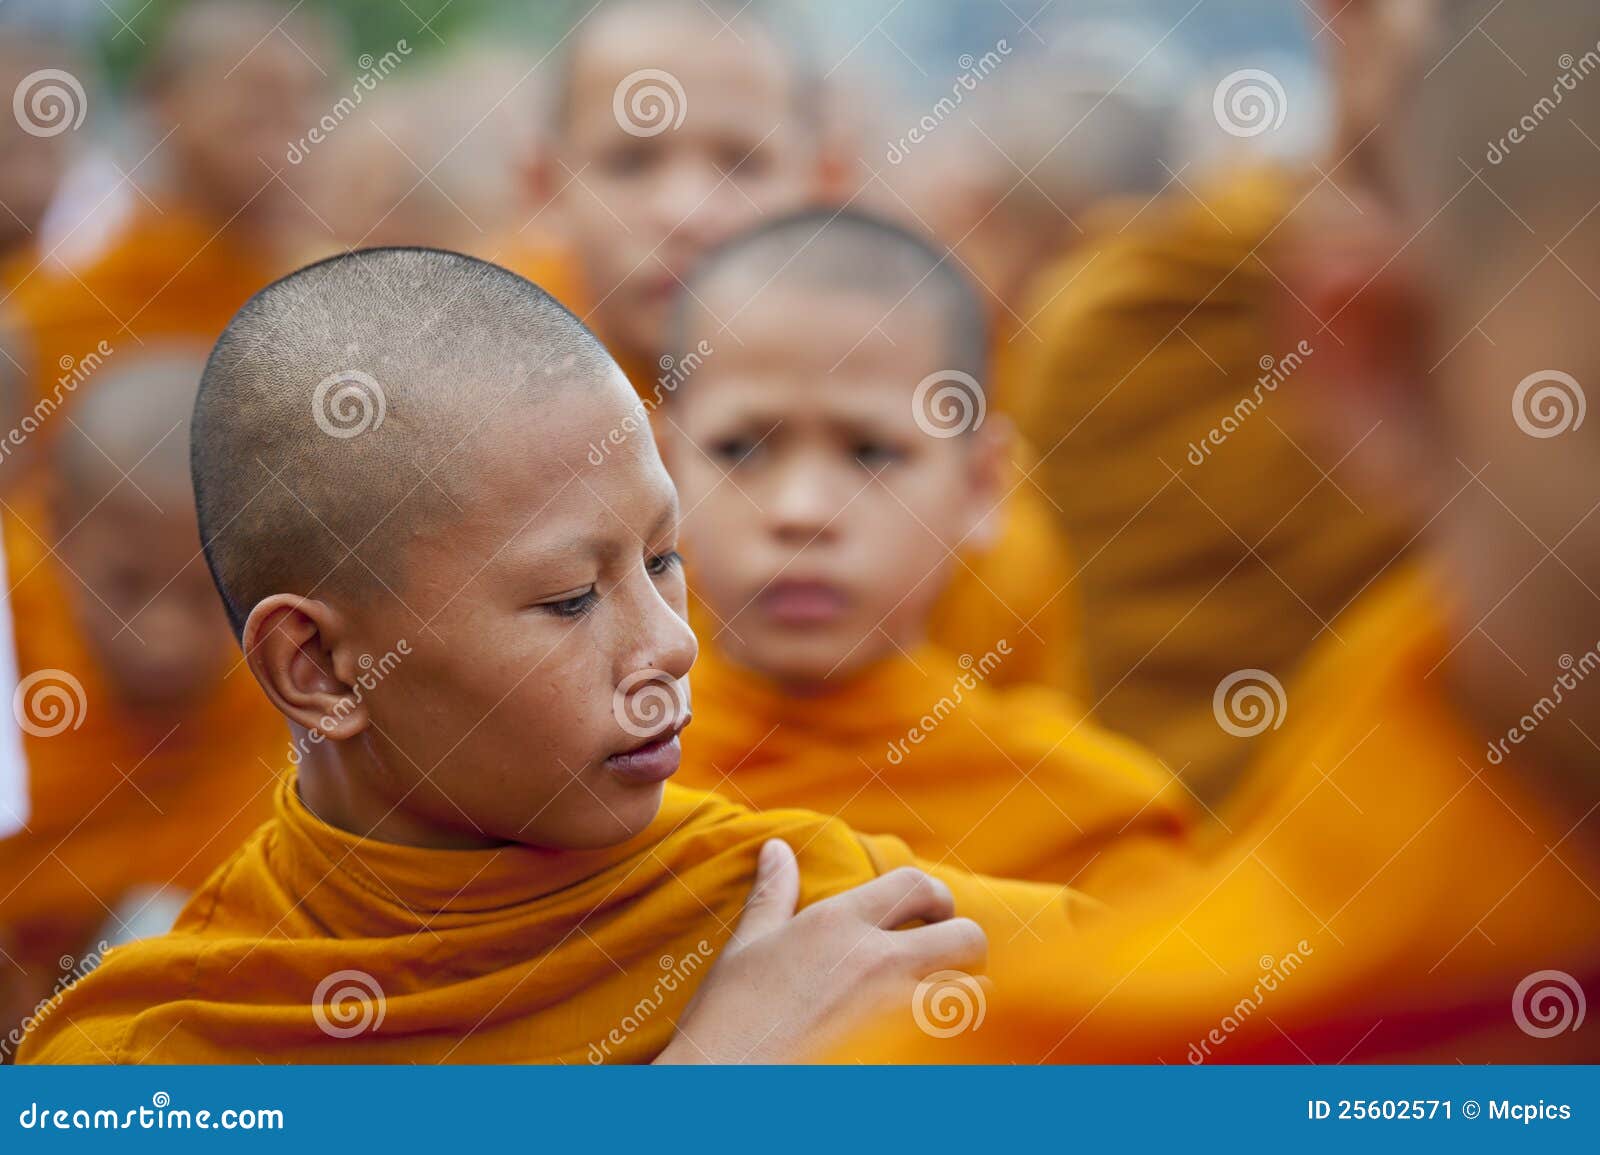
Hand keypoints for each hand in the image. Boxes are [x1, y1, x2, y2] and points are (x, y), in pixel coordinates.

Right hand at [654, 839, 986, 1063]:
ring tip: (942, 1005)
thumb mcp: (746, 947)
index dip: (936, 895)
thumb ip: (772, 894)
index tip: (931, 913)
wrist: (721, 1088)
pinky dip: (953, 1042)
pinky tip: (928, 1047)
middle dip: (966, 946)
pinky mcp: (901, 1059)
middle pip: (966, 937)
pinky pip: (955, 1043)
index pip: (917, 883)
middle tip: (943, 959)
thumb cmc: (727, 1018)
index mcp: (838, 924)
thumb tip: (776, 848)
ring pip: (975, 994)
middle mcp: (876, 962)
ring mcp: (894, 1015)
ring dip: (966, 996)